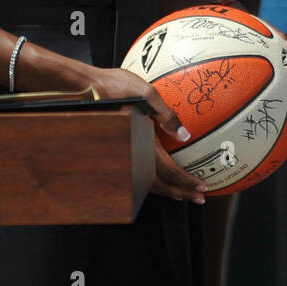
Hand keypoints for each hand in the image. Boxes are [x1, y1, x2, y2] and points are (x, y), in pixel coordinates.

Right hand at [82, 64, 208, 203]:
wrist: (85, 87)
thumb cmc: (114, 86)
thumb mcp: (146, 94)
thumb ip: (166, 116)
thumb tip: (185, 136)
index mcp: (142, 141)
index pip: (168, 171)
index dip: (186, 181)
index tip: (201, 187)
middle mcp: (133, 152)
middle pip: (159, 184)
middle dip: (181, 193)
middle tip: (199, 198)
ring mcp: (125, 153)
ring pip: (147, 182)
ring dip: (168, 190)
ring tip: (185, 194)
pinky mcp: (121, 149)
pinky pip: (139, 172)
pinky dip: (155, 182)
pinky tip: (163, 179)